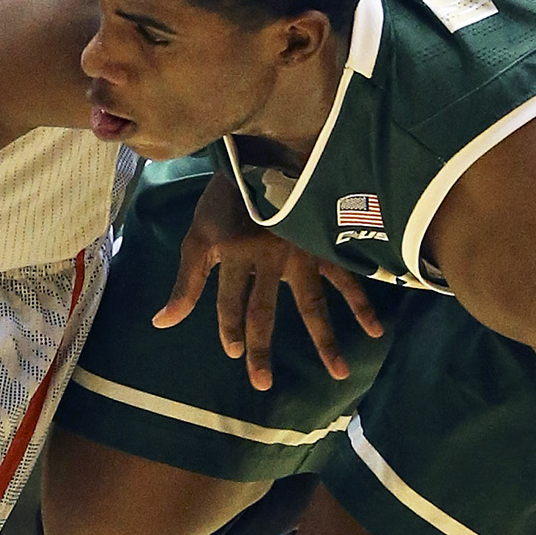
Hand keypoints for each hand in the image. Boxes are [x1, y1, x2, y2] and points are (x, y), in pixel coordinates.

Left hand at [154, 170, 381, 389]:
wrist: (264, 151)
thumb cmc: (226, 196)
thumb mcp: (199, 234)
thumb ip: (185, 281)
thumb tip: (161, 323)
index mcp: (234, 252)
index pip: (229, 301)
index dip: (229, 328)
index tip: (233, 353)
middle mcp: (267, 258)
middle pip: (263, 311)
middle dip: (261, 348)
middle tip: (262, 383)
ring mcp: (299, 252)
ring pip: (311, 304)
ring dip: (324, 340)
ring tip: (339, 372)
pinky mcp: (323, 244)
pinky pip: (346, 278)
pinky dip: (362, 303)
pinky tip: (375, 329)